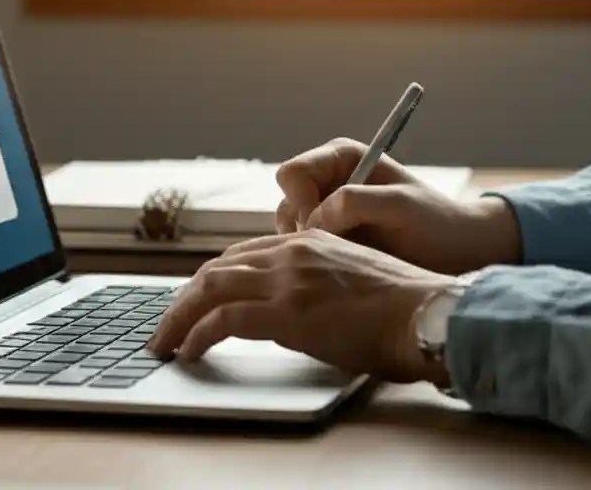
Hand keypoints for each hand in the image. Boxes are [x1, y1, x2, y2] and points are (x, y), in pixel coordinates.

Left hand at [147, 228, 454, 383]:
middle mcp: (291, 251)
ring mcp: (286, 279)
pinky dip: (197, 334)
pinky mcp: (284, 311)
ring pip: (209, 288)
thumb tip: (295, 315)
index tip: (198, 299)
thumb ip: (317, 286)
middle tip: (169, 323)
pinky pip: (222, 319)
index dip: (214, 278)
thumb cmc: (403, 308)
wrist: (425, 313)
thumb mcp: (353, 281)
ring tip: (165, 341)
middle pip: (218, 267)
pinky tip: (189, 350)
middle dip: (185, 296)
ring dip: (179, 316)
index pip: (244, 252)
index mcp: (309, 240)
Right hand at [275, 138, 521, 274]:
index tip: (320, 228)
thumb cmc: (435, 222)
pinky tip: (343, 268)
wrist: (456, 252)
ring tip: (345, 259)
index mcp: (341, 157)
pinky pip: (303, 250)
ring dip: (308, 247)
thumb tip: (316, 219)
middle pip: (286, 202)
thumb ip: (355, 202)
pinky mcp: (331, 239)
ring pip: (290, 229)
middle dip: (303, 228)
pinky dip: (315, 260)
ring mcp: (327, 211)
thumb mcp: (400, 205)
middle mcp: (328, 180)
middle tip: (335, 248)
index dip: (300, 201)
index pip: (293, 173)